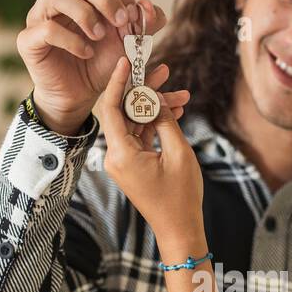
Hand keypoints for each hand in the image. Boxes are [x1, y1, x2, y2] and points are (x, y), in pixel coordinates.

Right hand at [16, 0, 167, 134]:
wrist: (81, 95)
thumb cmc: (102, 63)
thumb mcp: (131, 44)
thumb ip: (146, 25)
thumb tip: (148, 6)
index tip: (132, 16)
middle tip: (121, 22)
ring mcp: (39, 17)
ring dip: (84, 13)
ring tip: (99, 36)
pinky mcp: (28, 40)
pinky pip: (46, 29)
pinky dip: (71, 40)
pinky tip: (85, 53)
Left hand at [96, 55, 200, 247]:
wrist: (179, 230)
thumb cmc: (180, 197)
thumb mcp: (178, 153)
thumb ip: (166, 121)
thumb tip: (159, 100)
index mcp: (120, 154)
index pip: (111, 108)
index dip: (119, 82)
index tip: (127, 62)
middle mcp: (115, 156)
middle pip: (124, 113)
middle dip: (144, 91)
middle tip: (163, 71)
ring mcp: (123, 162)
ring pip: (135, 123)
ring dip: (155, 108)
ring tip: (180, 92)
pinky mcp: (133, 165)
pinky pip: (141, 137)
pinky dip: (155, 124)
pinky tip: (175, 110)